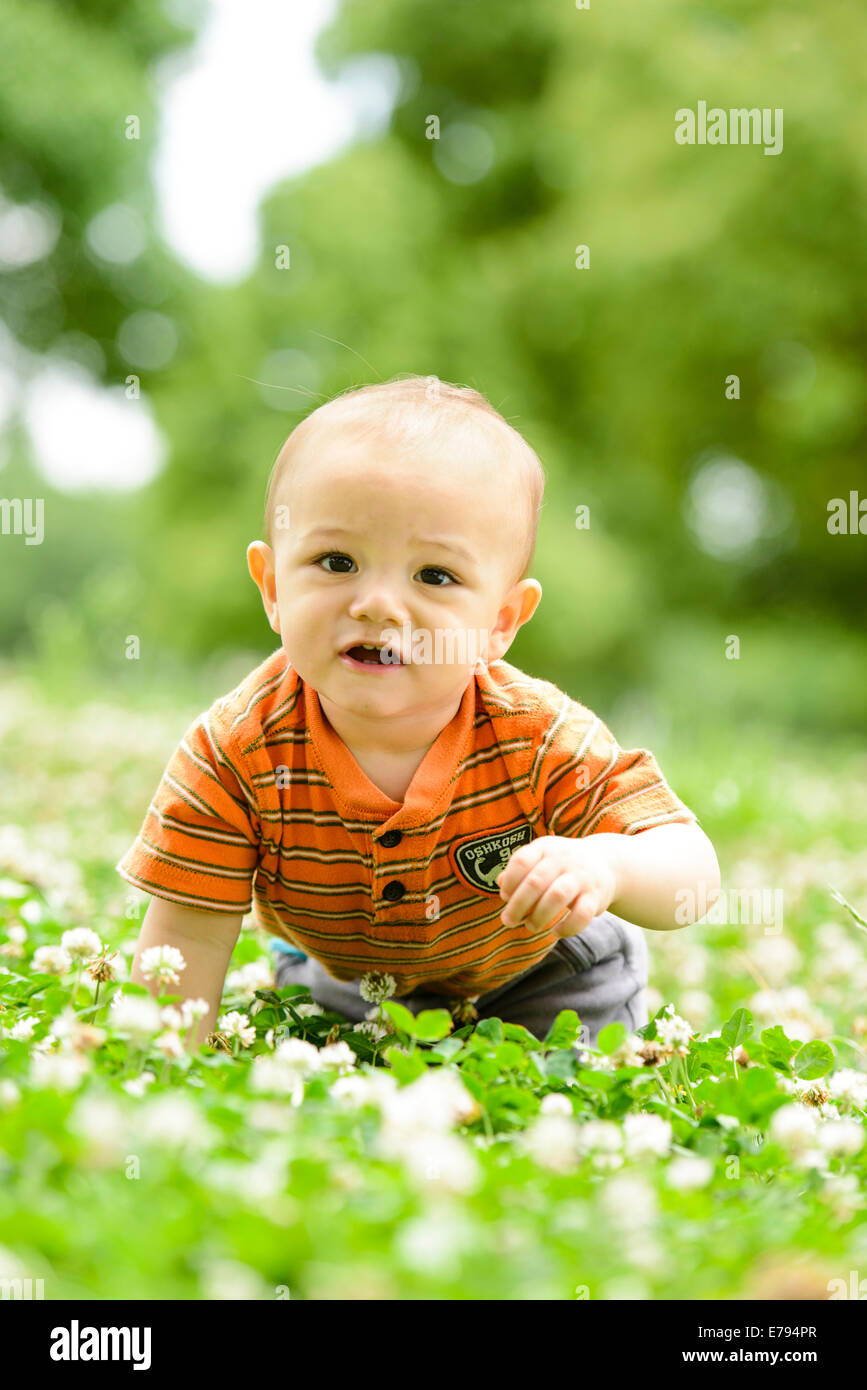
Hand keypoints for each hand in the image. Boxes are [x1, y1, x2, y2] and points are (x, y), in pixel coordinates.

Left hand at [496, 835, 618, 937]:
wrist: (605, 862)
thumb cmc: (560, 865)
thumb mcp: (540, 859)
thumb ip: (519, 870)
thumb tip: (500, 883)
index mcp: (546, 847)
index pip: (522, 861)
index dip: (510, 881)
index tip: (504, 897)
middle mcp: (564, 859)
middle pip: (536, 882)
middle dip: (518, 905)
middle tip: (508, 921)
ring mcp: (582, 877)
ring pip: (557, 896)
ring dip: (540, 916)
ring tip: (531, 926)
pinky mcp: (596, 896)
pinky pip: (582, 915)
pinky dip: (567, 927)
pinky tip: (556, 932)